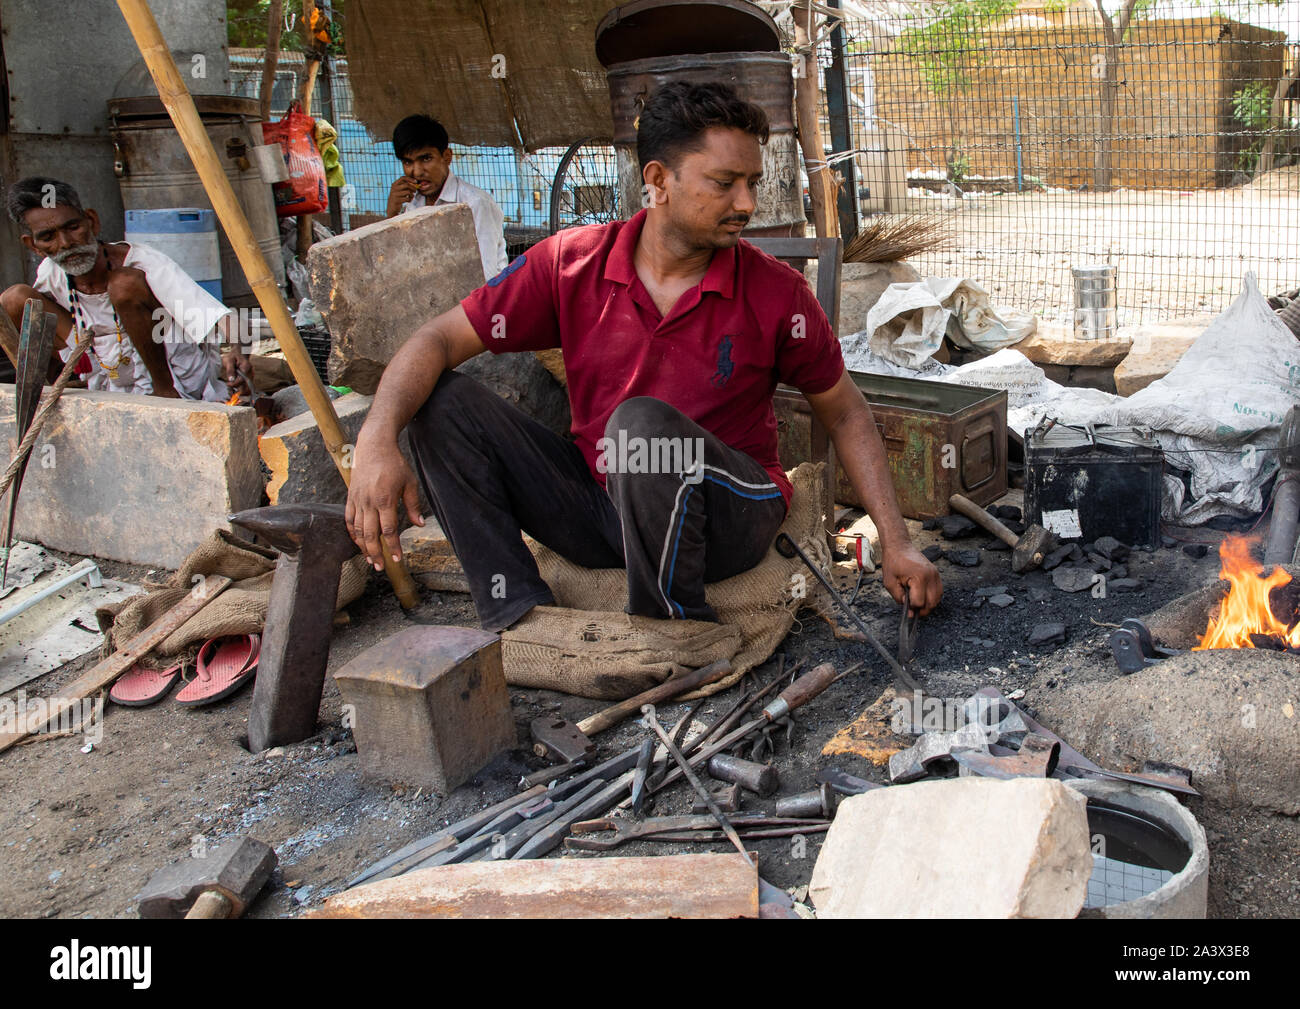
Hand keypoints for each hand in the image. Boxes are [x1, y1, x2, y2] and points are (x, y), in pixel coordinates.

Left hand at [221, 349, 249, 397]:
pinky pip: (248, 387)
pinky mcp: (250, 379)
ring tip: (232, 389)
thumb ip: (230, 370)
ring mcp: (251, 376)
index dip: (235, 384)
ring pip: (249, 389)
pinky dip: (242, 390)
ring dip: (241, 392)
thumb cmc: (233, 356)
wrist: (239, 353)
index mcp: (246, 367)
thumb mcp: (228, 361)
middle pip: (247, 386)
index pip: (242, 380)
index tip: (227, 383)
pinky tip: (236, 389)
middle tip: (231, 390)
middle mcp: (251, 373)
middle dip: (239, 391)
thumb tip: (231, 380)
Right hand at [344, 435, 424, 570]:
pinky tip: (358, 542)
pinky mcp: (350, 497)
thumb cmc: (395, 464)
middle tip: (380, 567)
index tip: (397, 559)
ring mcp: (357, 500)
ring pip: (357, 530)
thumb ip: (413, 505)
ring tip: (370, 560)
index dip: (392, 547)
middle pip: (370, 534)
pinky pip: (348, 519)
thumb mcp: (410, 482)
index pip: (388, 530)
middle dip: (375, 553)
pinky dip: (352, 533)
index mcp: (385, 499)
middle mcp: (369, 502)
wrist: (374, 446)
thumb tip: (419, 525)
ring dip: (363, 547)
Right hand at [386, 176, 418, 217]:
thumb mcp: (400, 190)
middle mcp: (394, 188)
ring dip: (412, 195)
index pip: (403, 178)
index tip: (416, 181)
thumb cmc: (398, 197)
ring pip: (408, 192)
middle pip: (407, 184)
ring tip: (411, 197)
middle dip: (413, 187)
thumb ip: (405, 186)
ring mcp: (395, 194)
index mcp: (395, 184)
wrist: (392, 207)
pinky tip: (409, 200)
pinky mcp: (398, 200)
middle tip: (415, 191)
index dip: (410, 179)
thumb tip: (415, 183)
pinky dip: (410, 199)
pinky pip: (407, 198)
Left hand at [880, 543, 942, 616]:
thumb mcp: (889, 582)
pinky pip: (939, 591)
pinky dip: (932, 598)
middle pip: (932, 603)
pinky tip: (923, 597)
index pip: (920, 602)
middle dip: (922, 610)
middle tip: (912, 610)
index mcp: (919, 577)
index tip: (906, 606)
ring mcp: (936, 574)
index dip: (912, 607)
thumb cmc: (893, 562)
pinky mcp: (937, 574)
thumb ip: (899, 598)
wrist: (900, 547)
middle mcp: (931, 576)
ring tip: (917, 603)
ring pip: (937, 599)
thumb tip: (910, 611)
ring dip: (928, 605)